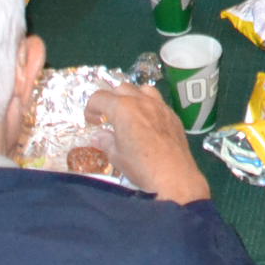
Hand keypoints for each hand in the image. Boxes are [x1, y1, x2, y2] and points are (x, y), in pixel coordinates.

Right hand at [86, 86, 209, 204]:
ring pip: (142, 89)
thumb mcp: (116, 156)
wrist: (174, 175)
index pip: (99, 97)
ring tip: (128, 114)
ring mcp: (160, 106)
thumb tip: (99, 136)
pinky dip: (148, 105)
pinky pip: (157, 101)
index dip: (91, 108)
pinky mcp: (172, 114)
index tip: (92, 121)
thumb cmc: (141, 166)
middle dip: (110, 100)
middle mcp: (142, 101)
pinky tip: (146, 122)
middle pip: (121, 88)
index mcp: (123, 109)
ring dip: (131, 97)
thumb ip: (105, 141)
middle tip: (107, 118)